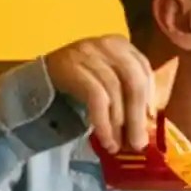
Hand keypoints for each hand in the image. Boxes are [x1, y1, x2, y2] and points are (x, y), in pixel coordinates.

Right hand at [44, 35, 177, 152]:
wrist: (39, 78)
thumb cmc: (83, 81)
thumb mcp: (110, 81)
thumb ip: (129, 96)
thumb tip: (148, 128)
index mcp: (122, 45)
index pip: (144, 70)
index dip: (150, 97)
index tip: (151, 120)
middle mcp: (107, 44)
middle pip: (133, 81)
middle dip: (138, 116)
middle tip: (138, 143)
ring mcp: (88, 52)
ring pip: (114, 91)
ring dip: (118, 124)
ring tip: (118, 146)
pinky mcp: (71, 66)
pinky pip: (96, 97)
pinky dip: (103, 122)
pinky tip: (105, 139)